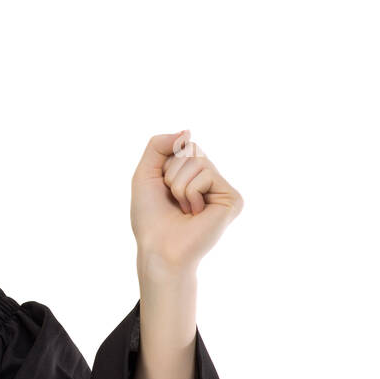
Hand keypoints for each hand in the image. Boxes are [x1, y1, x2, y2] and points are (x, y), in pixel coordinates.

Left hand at [130, 130, 243, 277]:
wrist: (159, 248)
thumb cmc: (150, 217)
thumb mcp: (146, 173)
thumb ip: (158, 145)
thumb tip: (188, 130)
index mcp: (193, 174)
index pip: (182, 145)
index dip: (164, 164)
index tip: (162, 189)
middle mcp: (211, 180)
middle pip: (192, 149)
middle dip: (171, 173)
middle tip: (173, 201)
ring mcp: (223, 189)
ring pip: (198, 161)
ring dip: (179, 186)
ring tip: (183, 209)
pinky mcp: (233, 199)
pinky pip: (206, 175)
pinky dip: (190, 193)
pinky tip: (195, 214)